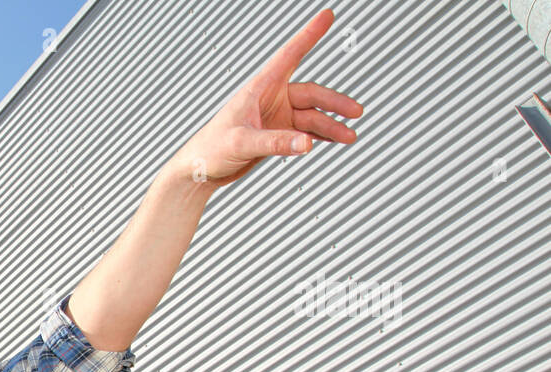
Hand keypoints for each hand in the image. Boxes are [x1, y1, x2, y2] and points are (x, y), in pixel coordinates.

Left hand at [173, 9, 362, 189]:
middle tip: (356, 112)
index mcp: (260, 89)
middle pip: (311, 94)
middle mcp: (271, 100)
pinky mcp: (275, 135)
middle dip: (335, 103)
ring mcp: (275, 118)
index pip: (289, 55)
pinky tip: (333, 139)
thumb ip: (276, 143)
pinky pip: (304, 133)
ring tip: (349, 136)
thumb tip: (307, 143)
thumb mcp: (242, 143)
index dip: (309, 36)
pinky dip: (320, 136)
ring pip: (311, 117)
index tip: (326, 16)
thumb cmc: (209, 149)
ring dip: (330, 125)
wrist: (200, 171)